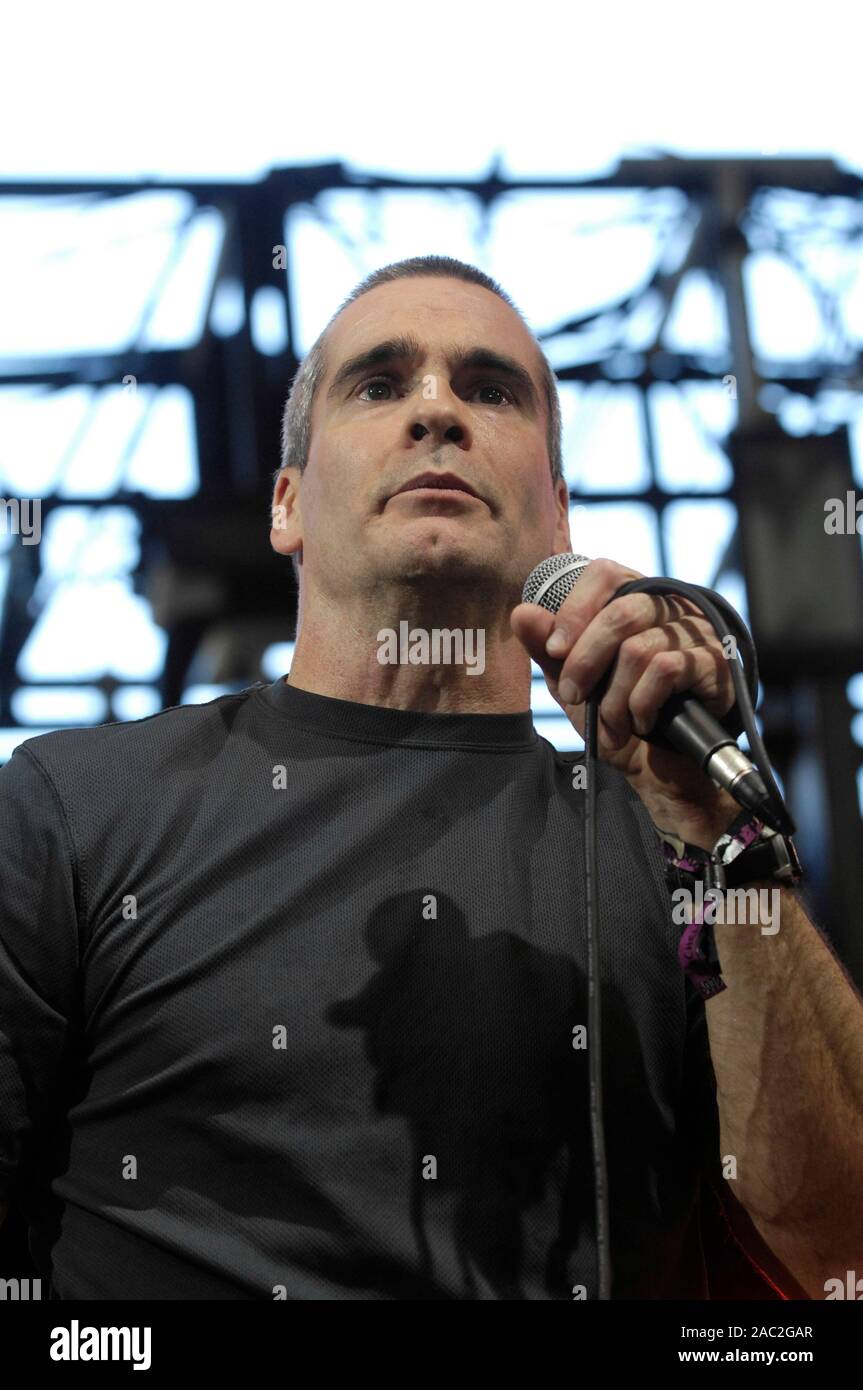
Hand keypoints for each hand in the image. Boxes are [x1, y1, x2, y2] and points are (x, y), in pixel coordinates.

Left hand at [510, 556, 739, 846]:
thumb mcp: (571, 683)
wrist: (657, 767)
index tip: (554, 650)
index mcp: (631, 599)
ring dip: (614, 698)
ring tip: (612, 725)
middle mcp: (668, 606)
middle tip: (575, 695)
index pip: (603, 573)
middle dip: (586, 659)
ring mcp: (695, 632)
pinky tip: (643, 721)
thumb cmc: (615, 715)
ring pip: (639, 648)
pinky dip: (642, 703)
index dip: (574, 608)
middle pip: (621, 611)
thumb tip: (521, 613)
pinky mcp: (714, 662)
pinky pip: (666, 670)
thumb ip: (546, 648)